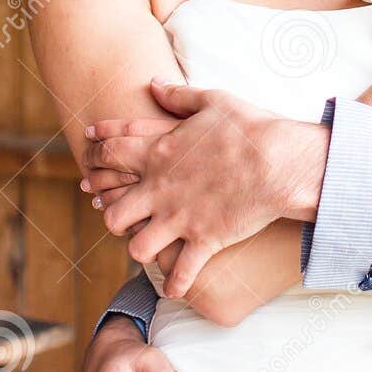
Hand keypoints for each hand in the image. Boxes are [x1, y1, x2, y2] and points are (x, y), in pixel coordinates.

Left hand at [82, 79, 327, 296]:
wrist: (281, 162)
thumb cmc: (250, 128)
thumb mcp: (213, 101)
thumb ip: (177, 96)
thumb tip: (153, 84)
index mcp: (159, 152)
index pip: (109, 153)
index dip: (95, 154)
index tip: (90, 156)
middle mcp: (161, 189)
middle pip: (112, 213)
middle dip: (113, 216)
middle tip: (125, 214)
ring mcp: (180, 218)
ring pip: (137, 248)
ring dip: (141, 250)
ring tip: (150, 247)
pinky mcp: (204, 240)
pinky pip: (180, 273)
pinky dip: (176, 283)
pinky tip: (175, 287)